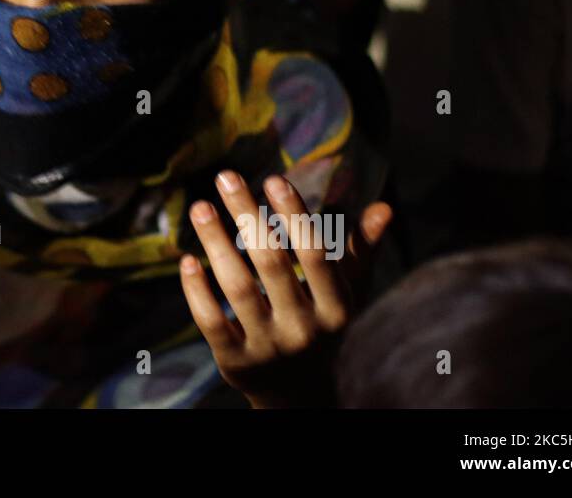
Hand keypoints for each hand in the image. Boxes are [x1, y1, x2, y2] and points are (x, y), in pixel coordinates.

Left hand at [180, 170, 391, 407]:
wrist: (299, 394)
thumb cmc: (321, 325)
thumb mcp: (345, 293)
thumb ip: (360, 250)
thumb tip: (384, 208)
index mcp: (336, 307)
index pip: (316, 253)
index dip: (294, 214)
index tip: (272, 178)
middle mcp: (305, 328)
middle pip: (271, 262)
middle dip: (246, 215)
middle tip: (225, 176)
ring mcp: (268, 347)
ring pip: (237, 287)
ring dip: (216, 242)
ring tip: (200, 207)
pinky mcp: (235, 362)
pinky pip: (211, 321)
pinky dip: (196, 290)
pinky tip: (187, 258)